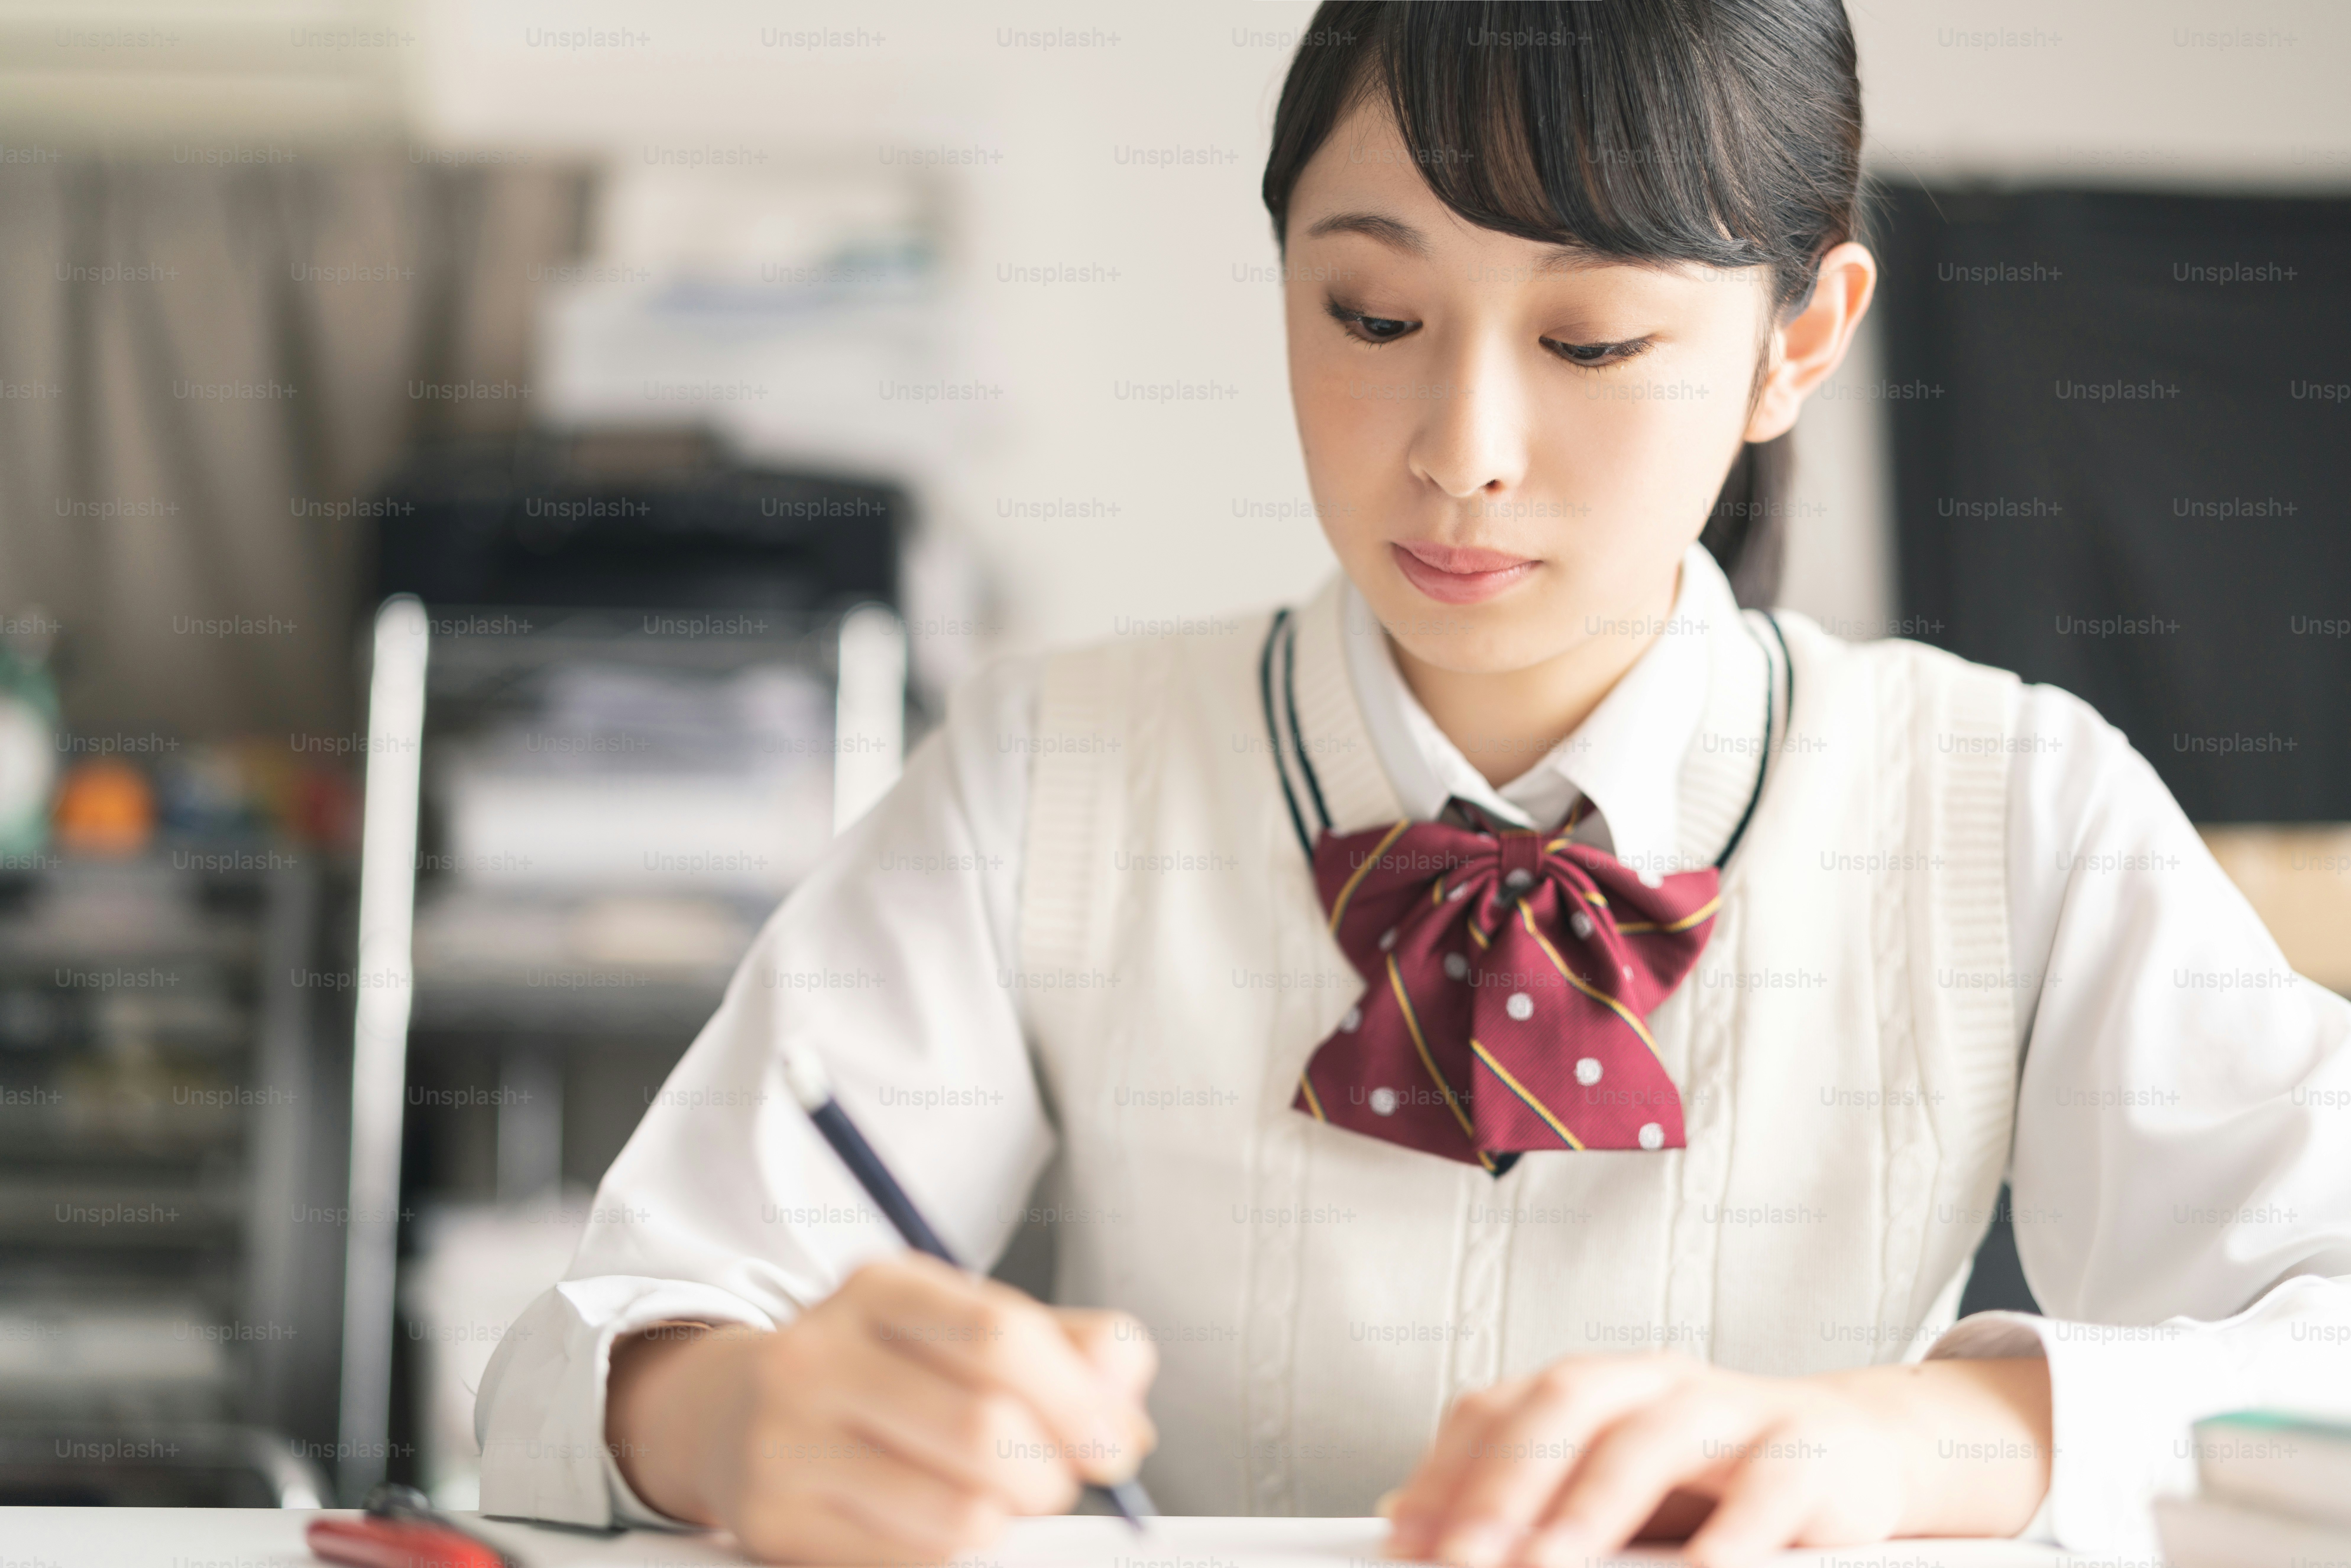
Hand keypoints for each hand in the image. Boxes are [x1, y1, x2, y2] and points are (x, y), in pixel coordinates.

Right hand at [606, 1252, 1156, 1563]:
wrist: (731, 1413)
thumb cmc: (878, 1372)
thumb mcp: (961, 1328)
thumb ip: (1063, 1344)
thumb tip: (1126, 1386)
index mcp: (879, 1288)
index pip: (1002, 1337)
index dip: (1082, 1400)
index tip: (1117, 1441)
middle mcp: (819, 1354)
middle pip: (985, 1429)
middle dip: (1052, 1471)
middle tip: (1055, 1479)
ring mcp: (785, 1442)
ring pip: (958, 1513)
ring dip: (1008, 1522)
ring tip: (999, 1502)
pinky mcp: (772, 1523)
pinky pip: (912, 1564)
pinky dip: (953, 1556)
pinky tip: (942, 1527)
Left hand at [1384, 1353, 2051, 1567]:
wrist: (1848, 1452)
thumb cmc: (1708, 1475)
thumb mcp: (1605, 1476)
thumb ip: (1519, 1492)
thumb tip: (1405, 1517)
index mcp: (1599, 1383)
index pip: (1501, 1407)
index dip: (1448, 1471)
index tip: (1404, 1537)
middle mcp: (1658, 1382)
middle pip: (1565, 1408)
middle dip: (1504, 1485)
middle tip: (1459, 1558)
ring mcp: (1737, 1411)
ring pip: (1652, 1439)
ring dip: (1591, 1507)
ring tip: (1545, 1566)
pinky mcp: (1810, 1453)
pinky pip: (1766, 1489)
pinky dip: (1730, 1533)